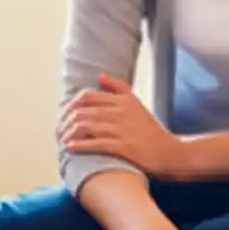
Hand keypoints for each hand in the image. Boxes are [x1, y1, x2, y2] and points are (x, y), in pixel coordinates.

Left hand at [59, 74, 184, 177]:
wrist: (169, 153)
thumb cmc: (150, 131)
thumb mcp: (136, 104)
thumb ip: (119, 88)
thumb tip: (100, 76)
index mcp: (123, 100)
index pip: (88, 96)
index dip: (72, 105)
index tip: (66, 115)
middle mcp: (121, 112)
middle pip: (83, 111)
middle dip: (67, 121)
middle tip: (59, 130)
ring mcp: (121, 130)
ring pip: (86, 126)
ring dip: (70, 133)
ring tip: (62, 139)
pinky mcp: (123, 147)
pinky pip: (95, 143)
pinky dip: (80, 145)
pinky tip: (70, 148)